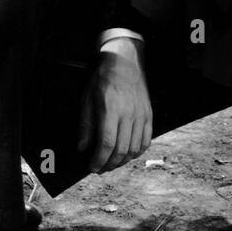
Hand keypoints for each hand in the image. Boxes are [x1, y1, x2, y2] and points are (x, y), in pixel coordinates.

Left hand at [77, 39, 152, 172]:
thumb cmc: (103, 79)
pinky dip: (137, 152)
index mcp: (111, 109)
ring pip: (134, 149)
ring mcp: (141, 115)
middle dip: (109, 165)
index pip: (107, 144)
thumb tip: (83, 148)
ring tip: (112, 163)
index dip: (99, 160)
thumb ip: (85, 125)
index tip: (92, 167)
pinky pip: (146, 141)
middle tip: (100, 168)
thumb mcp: (87, 98)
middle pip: (121, 150)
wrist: (125, 62)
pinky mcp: (148, 115)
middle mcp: (128, 113)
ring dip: (122, 161)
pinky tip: (127, 154)